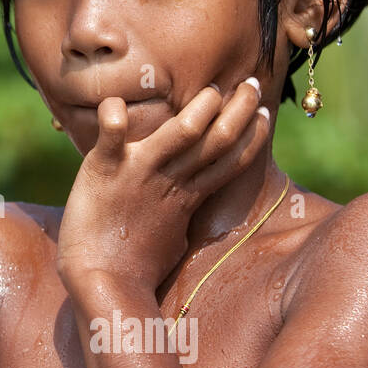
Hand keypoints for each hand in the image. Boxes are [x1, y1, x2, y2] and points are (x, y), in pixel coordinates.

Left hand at [56, 79, 270, 295]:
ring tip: (212, 90)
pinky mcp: (103, 170)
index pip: (229, 161)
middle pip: (215, 141)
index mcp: (186, 196)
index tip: (267, 115)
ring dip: (199, 109)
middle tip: (252, 85)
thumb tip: (195, 195)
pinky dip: (112, 119)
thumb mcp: (170, 230)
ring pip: (180, 134)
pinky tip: (114, 103)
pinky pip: (110, 138)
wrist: (99, 282)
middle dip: (238, 112)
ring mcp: (137, 173)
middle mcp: (168, 180)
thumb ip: (182, 204)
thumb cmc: (134, 262)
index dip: (251, 138)